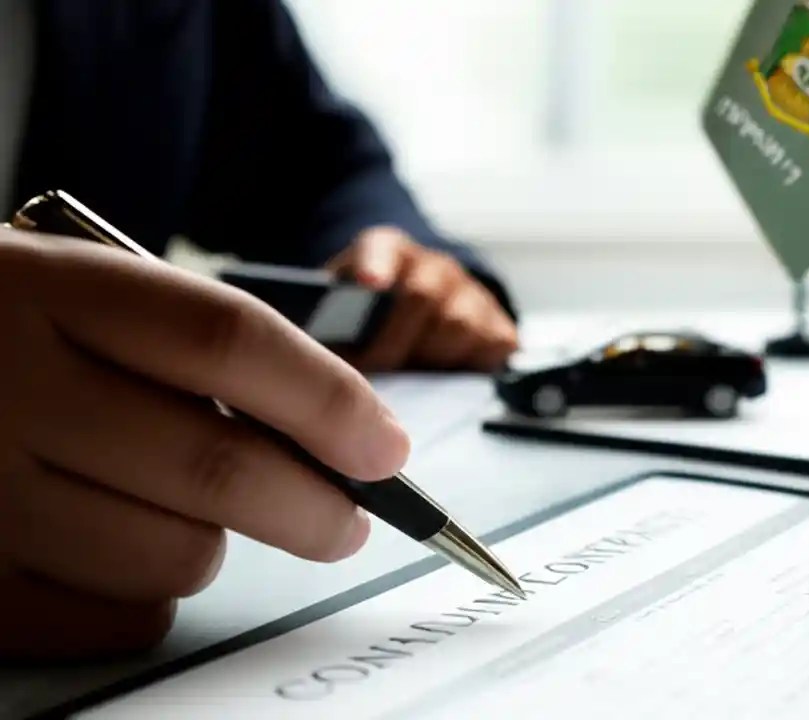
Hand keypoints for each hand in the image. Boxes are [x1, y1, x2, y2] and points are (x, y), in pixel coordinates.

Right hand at [0, 227, 409, 659]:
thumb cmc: (5, 339)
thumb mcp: (69, 292)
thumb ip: (183, 344)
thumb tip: (337, 431)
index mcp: (43, 285)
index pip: (225, 339)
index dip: (328, 398)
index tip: (384, 447)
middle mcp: (5, 385)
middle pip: (216, 464)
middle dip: (316, 505)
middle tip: (346, 518)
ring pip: (178, 552)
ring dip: (219, 542)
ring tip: (192, 512)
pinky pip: (120, 617)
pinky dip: (153, 593)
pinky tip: (127, 549)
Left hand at [327, 227, 517, 371]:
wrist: (423, 322)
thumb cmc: (372, 324)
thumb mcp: (342, 315)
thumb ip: (330, 327)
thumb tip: (316, 363)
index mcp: (388, 251)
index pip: (381, 248)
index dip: (375, 264)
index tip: (369, 282)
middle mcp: (434, 267)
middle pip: (422, 296)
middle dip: (393, 342)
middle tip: (374, 371)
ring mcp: (472, 296)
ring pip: (459, 324)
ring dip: (430, 358)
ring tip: (411, 379)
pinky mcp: (499, 328)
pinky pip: (493, 347)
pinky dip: (471, 367)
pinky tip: (448, 381)